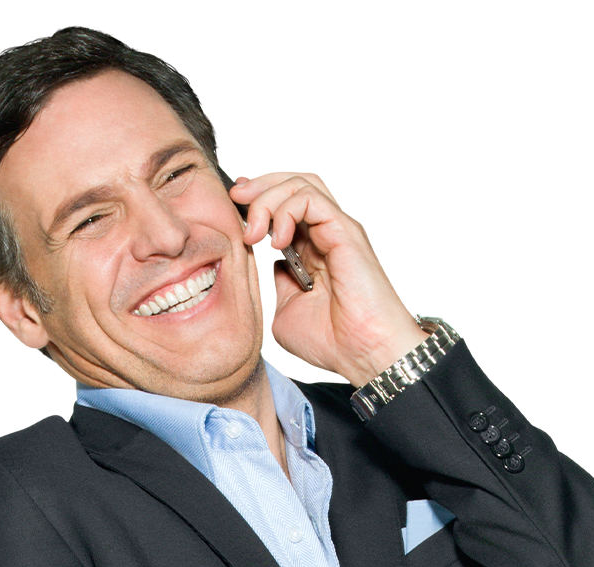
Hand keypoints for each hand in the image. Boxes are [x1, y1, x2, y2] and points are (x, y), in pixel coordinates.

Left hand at [230, 173, 425, 387]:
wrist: (361, 354)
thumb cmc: (332, 340)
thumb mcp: (284, 311)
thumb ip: (272, 283)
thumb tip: (262, 263)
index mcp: (311, 252)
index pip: (284, 206)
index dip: (256, 202)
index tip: (232, 213)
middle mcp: (324, 236)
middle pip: (292, 184)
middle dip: (259, 187)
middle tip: (236, 203)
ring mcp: (335, 231)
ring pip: (300, 185)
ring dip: (268, 199)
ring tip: (255, 232)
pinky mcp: (344, 231)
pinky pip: (311, 199)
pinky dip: (285, 211)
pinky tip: (277, 241)